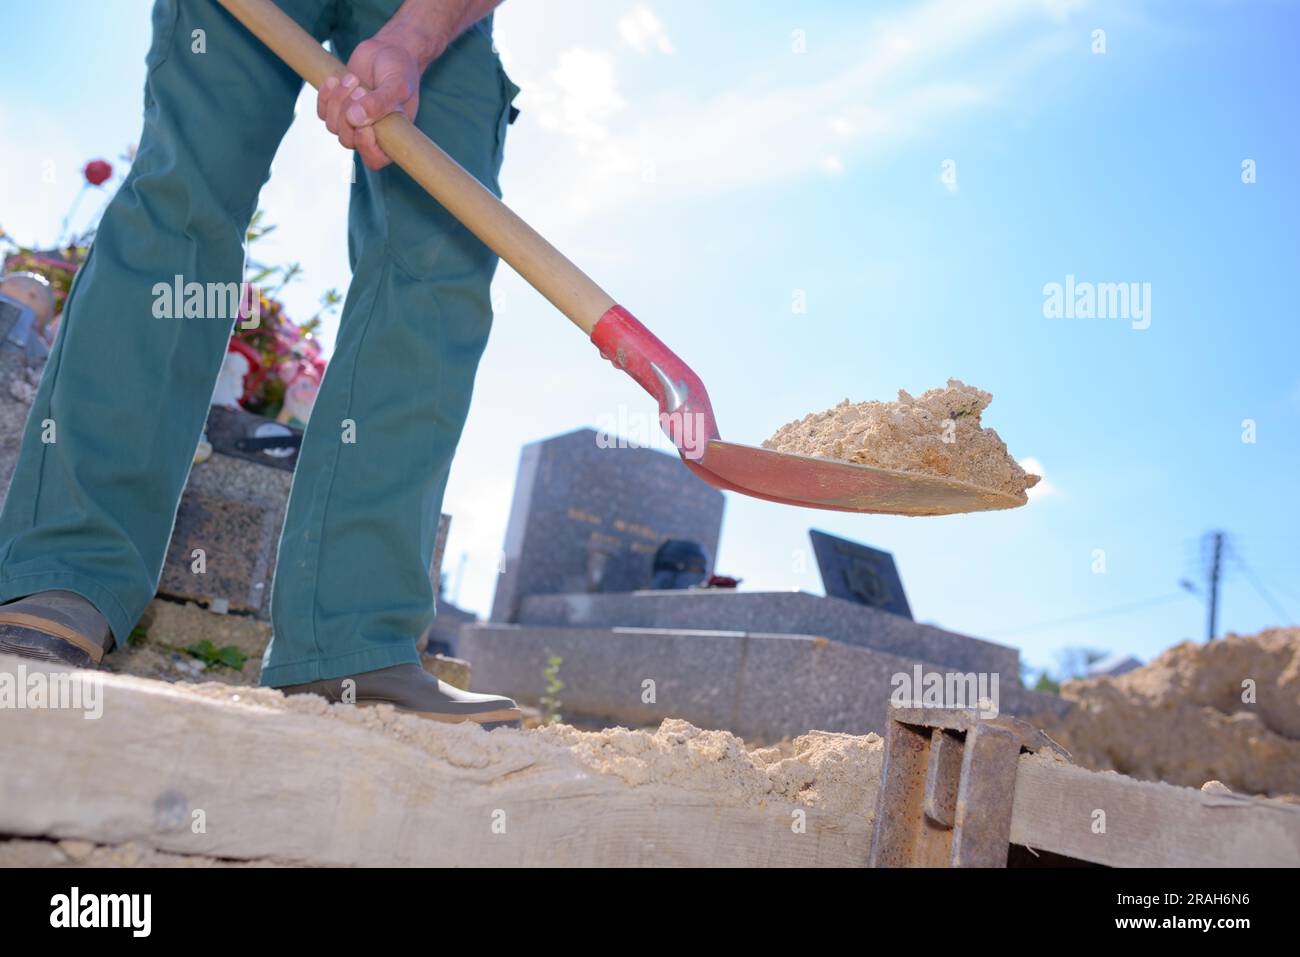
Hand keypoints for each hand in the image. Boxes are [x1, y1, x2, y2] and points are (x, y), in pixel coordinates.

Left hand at [317, 32, 430, 169]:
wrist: (389, 50)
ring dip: (337, 101)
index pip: (374, 159)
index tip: (364, 124)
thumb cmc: (400, 70)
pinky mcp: (337, 107)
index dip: (365, 146)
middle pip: (348, 141)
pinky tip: (335, 79)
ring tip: (352, 79)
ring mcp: (352, 122)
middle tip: (360, 88)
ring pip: (333, 126)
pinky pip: (321, 112)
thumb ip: (380, 103)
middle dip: (348, 116)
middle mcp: (371, 134)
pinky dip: (325, 95)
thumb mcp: (397, 86)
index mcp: (391, 137)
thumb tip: (355, 119)